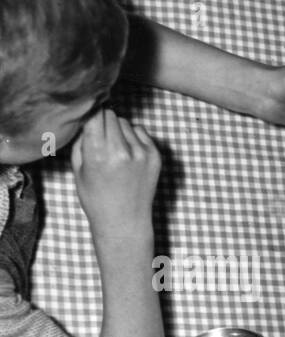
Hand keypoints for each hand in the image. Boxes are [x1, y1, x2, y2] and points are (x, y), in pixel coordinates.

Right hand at [71, 109, 160, 236]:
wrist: (125, 222)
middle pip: (110, 115)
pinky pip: (141, 132)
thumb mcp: (78, 169)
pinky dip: (133, 137)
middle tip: (100, 137)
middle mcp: (121, 151)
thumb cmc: (96, 199)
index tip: (87, 117)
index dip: (90, 114)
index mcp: (98, 153)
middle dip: (103, 121)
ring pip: (126, 123)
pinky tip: (128, 154)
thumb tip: (85, 116)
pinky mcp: (155, 156)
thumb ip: (81, 140)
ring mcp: (141, 153)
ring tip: (114, 149)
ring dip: (118, 130)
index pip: (94, 114)